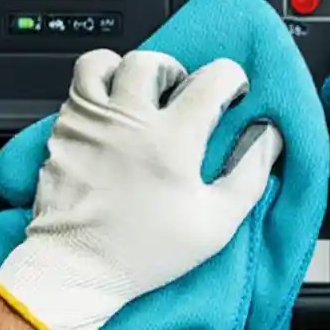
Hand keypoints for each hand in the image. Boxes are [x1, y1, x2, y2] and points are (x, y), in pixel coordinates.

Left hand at [0, 50, 282, 329]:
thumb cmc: (144, 253)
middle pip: (153, 61)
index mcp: (172, 140)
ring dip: (128, 72)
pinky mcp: (61, 132)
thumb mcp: (215, 224)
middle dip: (174, 71)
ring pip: (104, 63)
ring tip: (140, 97)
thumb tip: (268, 137)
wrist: (76, 268)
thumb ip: (250, 175)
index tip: (230, 92)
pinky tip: (110, 117)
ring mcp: (90, 122)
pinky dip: (97, 91)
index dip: (230, 78)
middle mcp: (128, 120)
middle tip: (180, 97)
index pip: (212, 78)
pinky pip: (77, 88)